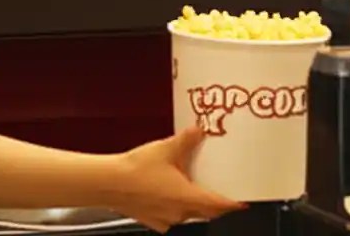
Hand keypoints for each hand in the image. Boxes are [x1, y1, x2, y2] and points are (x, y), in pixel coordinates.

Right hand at [109, 127, 245, 232]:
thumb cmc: (135, 170)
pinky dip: (176, 207)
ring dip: (195, 205)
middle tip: (222, 193)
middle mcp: (178, 213)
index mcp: (186, 197)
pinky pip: (171, 217)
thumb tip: (200, 130)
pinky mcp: (151, 219)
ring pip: (188, 215)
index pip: (218, 205)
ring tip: (195, 188)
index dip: (232, 204)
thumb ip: (187, 139)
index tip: (242, 202)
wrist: (107, 183)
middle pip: (206, 213)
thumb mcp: (166, 148)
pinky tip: (169, 194)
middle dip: (216, 205)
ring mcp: (164, 219)